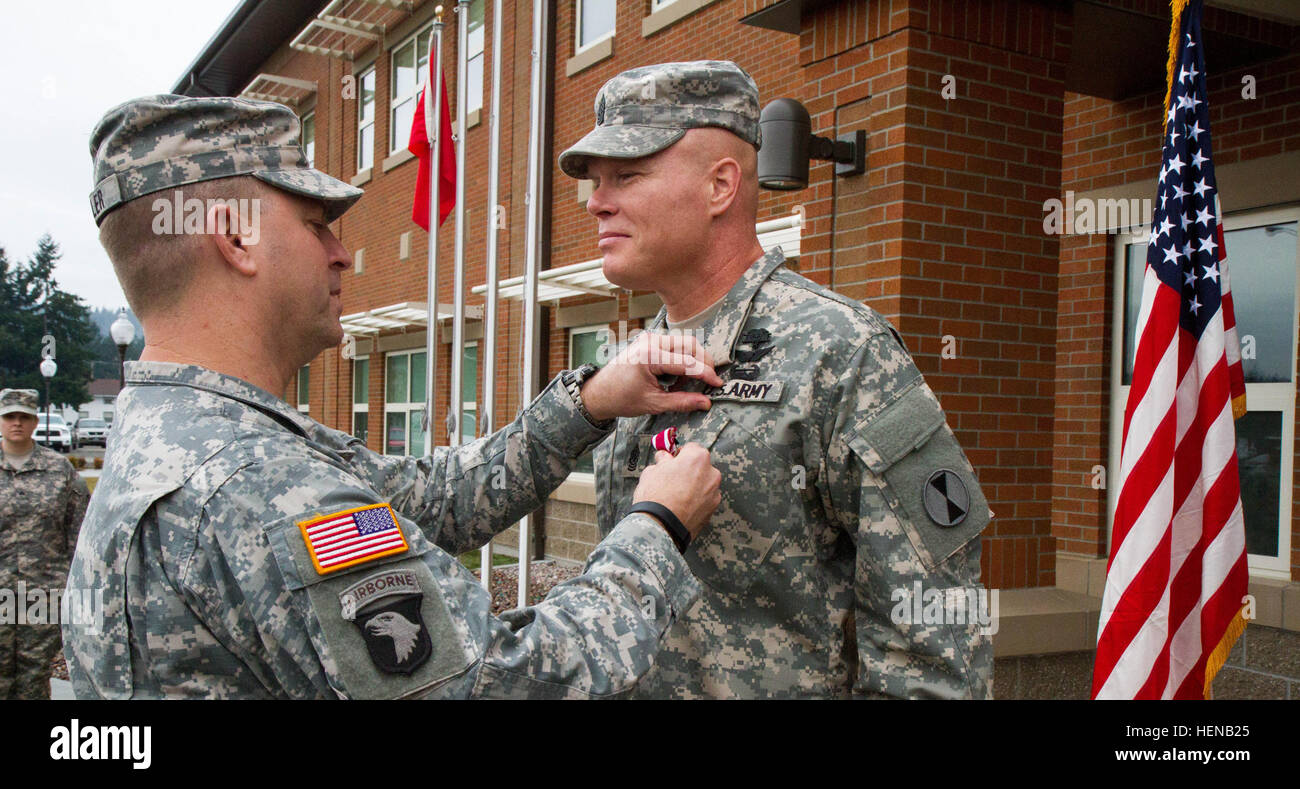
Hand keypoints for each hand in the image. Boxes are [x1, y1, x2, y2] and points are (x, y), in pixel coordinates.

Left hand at [580, 332, 724, 420]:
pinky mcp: (651, 341)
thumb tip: (705, 402)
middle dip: (703, 364)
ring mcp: (650, 338)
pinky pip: (675, 345)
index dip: (706, 374)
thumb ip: (682, 402)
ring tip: (684, 384)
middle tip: (707, 383)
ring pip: (685, 343)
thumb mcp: (653, 403)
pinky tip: (676, 378)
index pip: (687, 362)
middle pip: (690, 345)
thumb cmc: (621, 398)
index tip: (718, 384)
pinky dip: (683, 359)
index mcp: (650, 356)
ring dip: (692, 362)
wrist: (600, 392)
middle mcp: (651, 341)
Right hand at [632, 444, 720, 540]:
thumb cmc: (656, 496)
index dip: (679, 454)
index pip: (691, 448)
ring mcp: (714, 493)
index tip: (672, 461)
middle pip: (700, 467)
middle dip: (689, 471)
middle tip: (673, 479)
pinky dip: (696, 501)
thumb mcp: (652, 471)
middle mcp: (711, 473)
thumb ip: (663, 461)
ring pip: (704, 484)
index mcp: (697, 458)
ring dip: (694, 486)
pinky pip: (705, 500)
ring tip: (676, 496)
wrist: (661, 526)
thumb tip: (665, 459)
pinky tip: (682, 506)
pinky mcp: (713, 510)